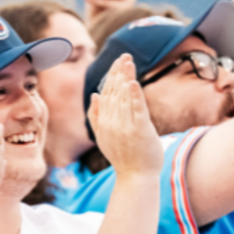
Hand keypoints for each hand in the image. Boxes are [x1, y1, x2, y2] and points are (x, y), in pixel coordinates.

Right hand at [88, 54, 162, 177]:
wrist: (134, 177)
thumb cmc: (123, 157)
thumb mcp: (104, 136)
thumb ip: (96, 116)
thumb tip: (94, 95)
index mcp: (103, 122)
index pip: (107, 94)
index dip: (112, 77)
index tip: (118, 62)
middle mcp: (112, 122)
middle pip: (114, 92)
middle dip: (119, 73)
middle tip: (124, 56)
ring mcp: (125, 126)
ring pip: (124, 97)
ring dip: (126, 78)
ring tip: (128, 62)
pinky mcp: (139, 130)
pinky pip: (137, 109)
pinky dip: (135, 95)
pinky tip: (133, 82)